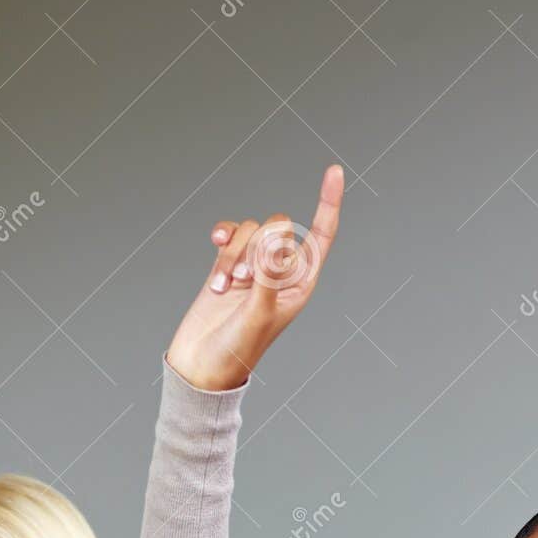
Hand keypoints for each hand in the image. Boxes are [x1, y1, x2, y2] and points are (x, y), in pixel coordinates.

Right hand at [166, 163, 343, 391]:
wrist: (202, 366)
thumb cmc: (237, 349)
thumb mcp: (259, 314)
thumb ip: (270, 274)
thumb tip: (278, 237)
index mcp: (300, 284)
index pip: (321, 236)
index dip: (328, 203)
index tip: (335, 171)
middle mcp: (279, 272)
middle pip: (277, 226)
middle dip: (257, 245)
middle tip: (245, 280)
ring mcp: (252, 267)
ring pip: (248, 230)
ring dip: (232, 255)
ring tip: (224, 288)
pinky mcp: (226, 265)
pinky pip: (229, 234)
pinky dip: (221, 241)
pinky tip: (215, 254)